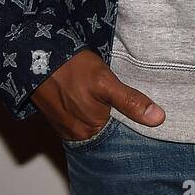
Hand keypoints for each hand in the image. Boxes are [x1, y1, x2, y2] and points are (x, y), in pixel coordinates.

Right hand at [30, 49, 164, 141]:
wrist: (35, 57)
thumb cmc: (71, 68)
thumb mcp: (106, 82)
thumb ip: (130, 102)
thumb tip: (158, 118)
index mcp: (91, 130)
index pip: (120, 138)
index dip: (133, 128)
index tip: (146, 120)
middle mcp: (77, 134)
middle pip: (106, 134)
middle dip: (118, 124)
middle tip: (129, 109)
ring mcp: (65, 127)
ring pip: (93, 127)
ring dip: (102, 118)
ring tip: (111, 104)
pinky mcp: (57, 117)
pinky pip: (79, 121)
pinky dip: (88, 114)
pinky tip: (93, 102)